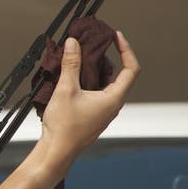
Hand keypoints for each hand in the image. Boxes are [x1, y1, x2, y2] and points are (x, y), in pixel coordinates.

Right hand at [40, 30, 140, 168]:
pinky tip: (75, 75)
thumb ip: (71, 64)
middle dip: (109, 56)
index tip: (116, 36)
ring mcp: (103, 111)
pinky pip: (98, 92)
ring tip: (83, 55)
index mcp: (113, 98)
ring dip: (98, 68)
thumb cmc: (64, 126)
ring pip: (107, 83)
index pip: (131, 68)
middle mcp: (112, 105)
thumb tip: (73, 43)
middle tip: (97, 42)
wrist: (56, 151)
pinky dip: (90, 80)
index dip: (126, 49)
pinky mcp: (93, 115)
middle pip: (120, 74)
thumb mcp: (66, 89)